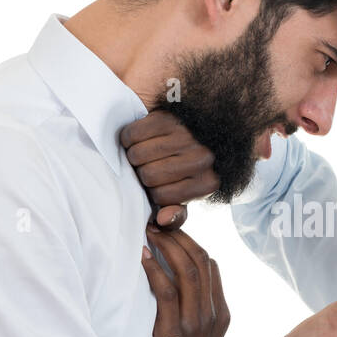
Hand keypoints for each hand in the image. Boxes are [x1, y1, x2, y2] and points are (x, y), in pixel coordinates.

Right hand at [120, 111, 218, 229]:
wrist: (208, 130)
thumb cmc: (190, 168)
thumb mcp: (188, 194)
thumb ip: (175, 215)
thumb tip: (161, 219)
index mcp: (207, 183)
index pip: (160, 196)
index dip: (151, 191)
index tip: (156, 182)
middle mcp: (201, 159)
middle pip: (148, 175)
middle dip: (141, 172)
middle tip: (147, 165)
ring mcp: (186, 136)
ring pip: (138, 155)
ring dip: (133, 155)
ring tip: (143, 153)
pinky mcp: (169, 118)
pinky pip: (132, 134)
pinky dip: (129, 138)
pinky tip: (139, 138)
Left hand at [139, 227, 229, 336]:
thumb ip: (194, 312)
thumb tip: (173, 283)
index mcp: (220, 314)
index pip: (211, 264)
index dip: (190, 241)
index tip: (169, 230)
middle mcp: (212, 315)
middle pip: (201, 260)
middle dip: (178, 235)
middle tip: (155, 223)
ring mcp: (195, 324)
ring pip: (187, 269)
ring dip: (166, 245)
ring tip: (147, 232)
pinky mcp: (174, 333)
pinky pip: (166, 290)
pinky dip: (153, 269)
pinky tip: (141, 257)